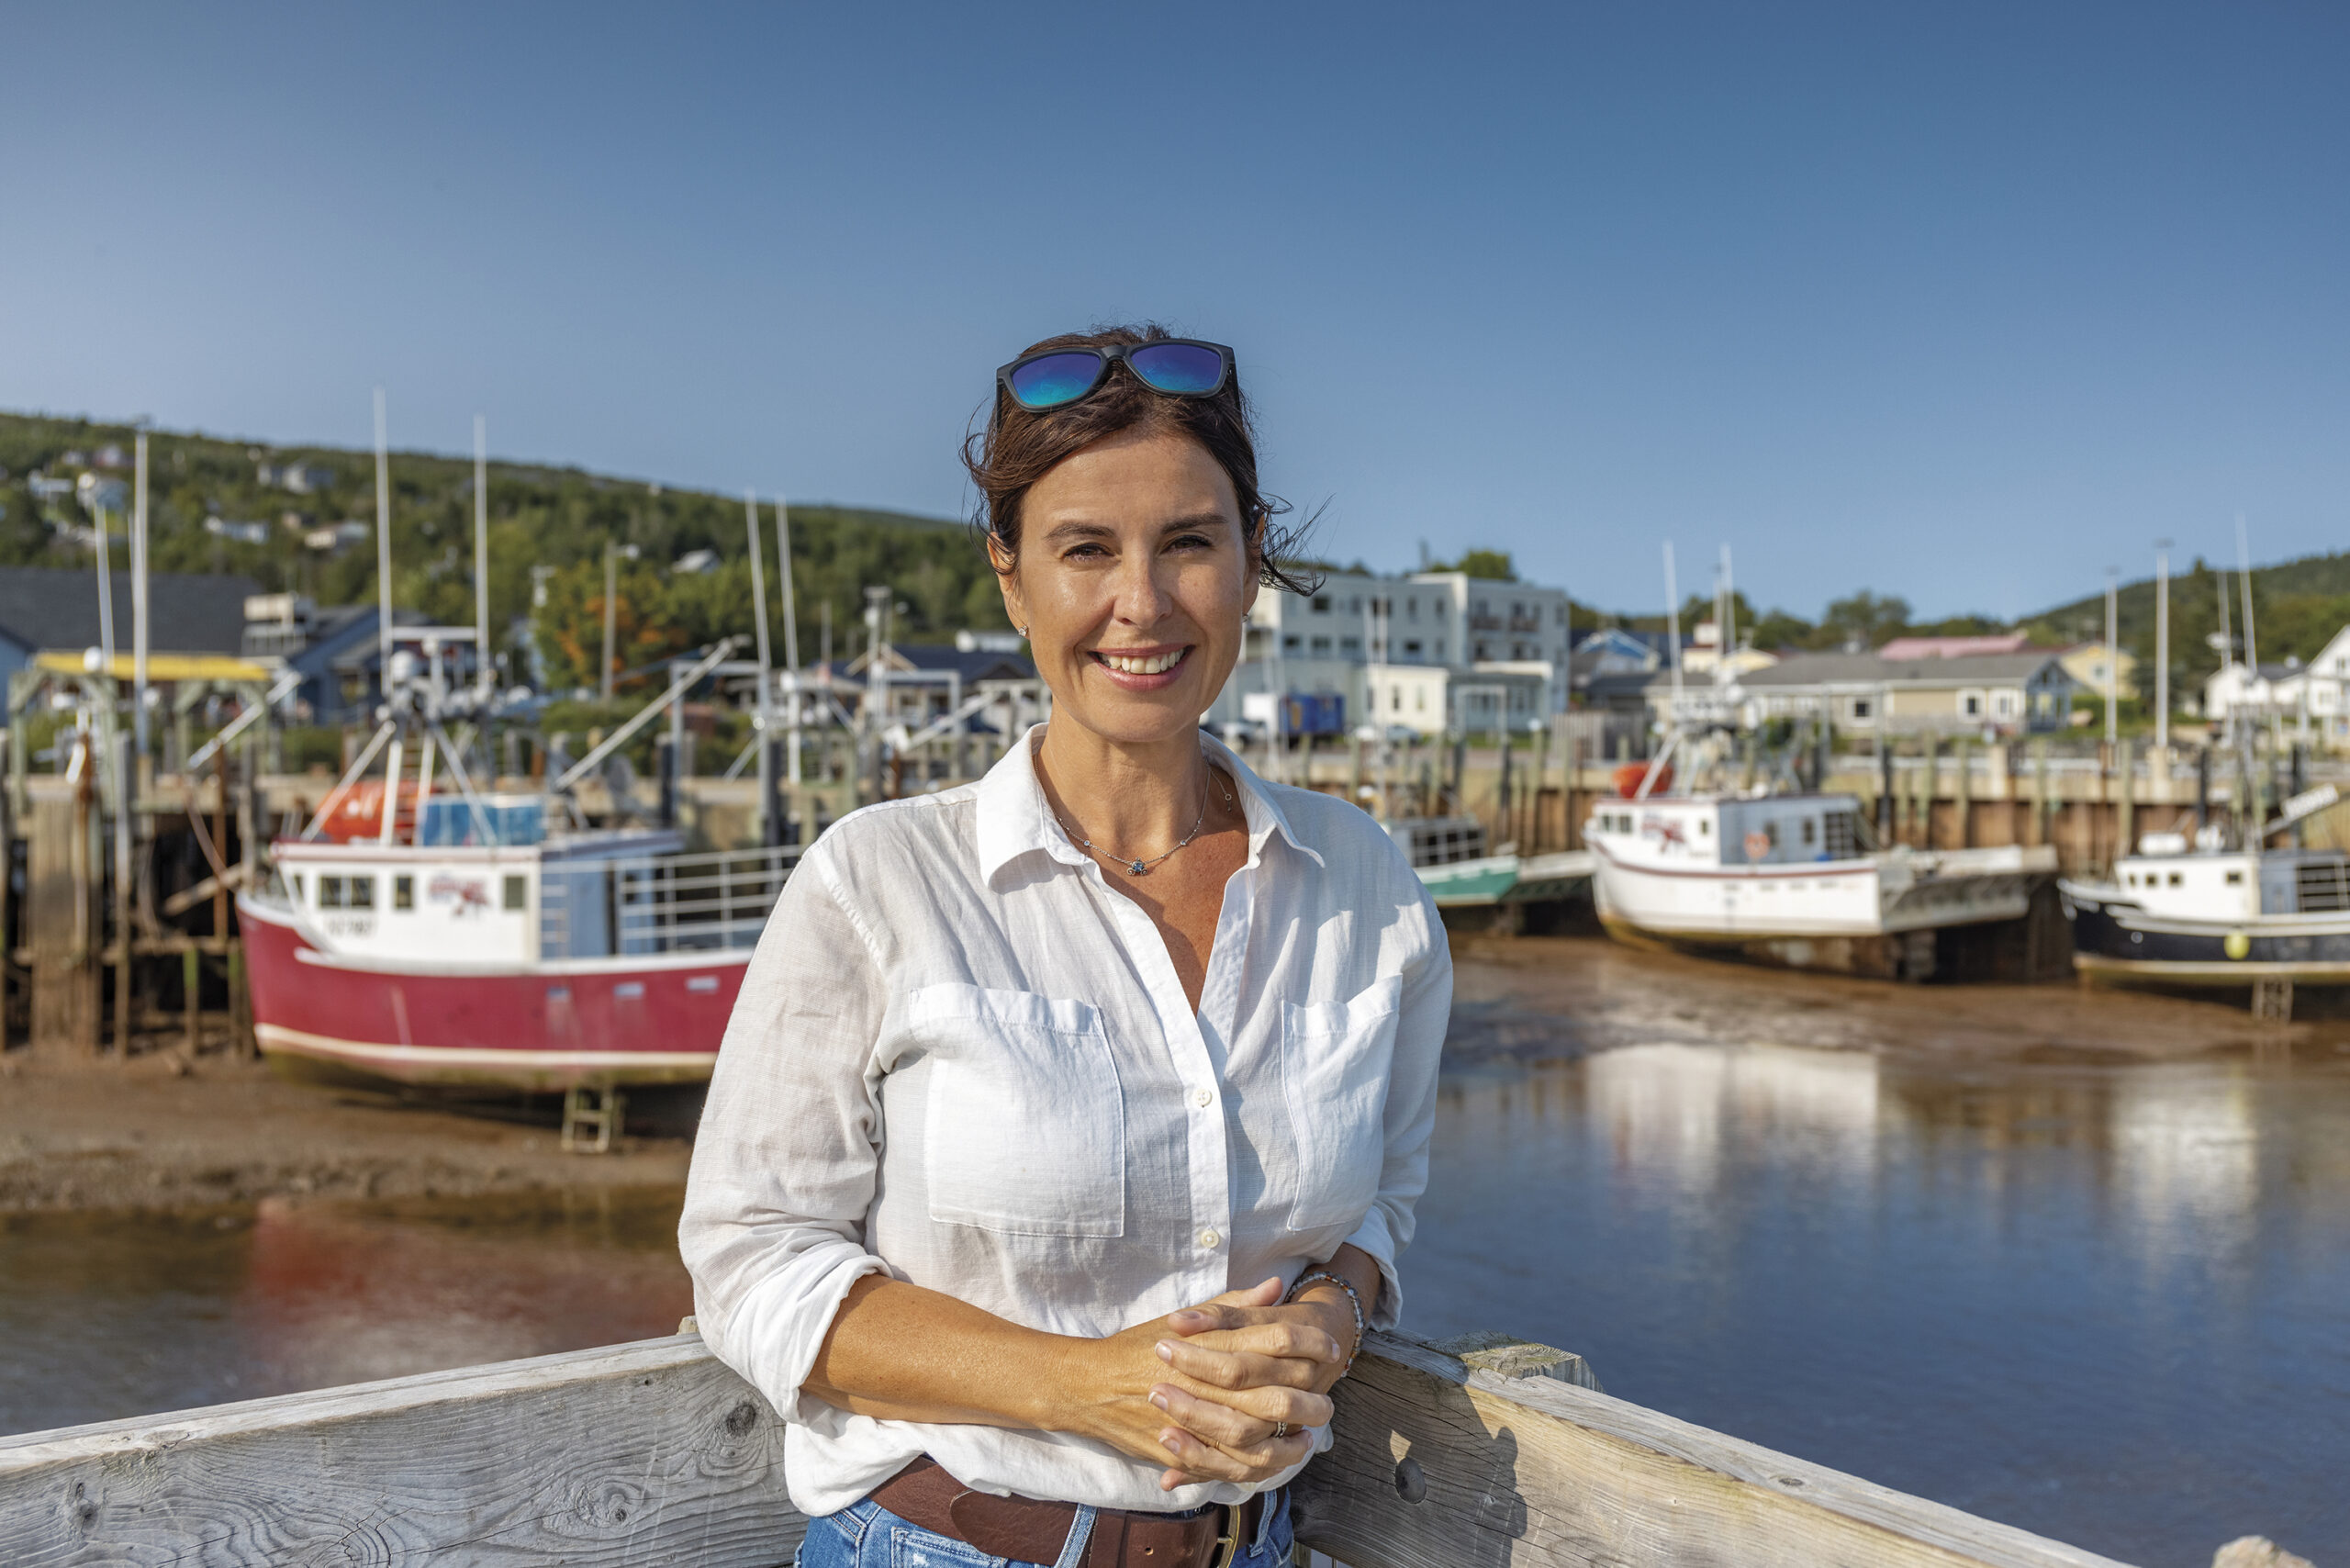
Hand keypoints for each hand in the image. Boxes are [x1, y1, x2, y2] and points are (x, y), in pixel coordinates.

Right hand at [1055, 1279, 1329, 1490]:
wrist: (1091, 1384)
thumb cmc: (1140, 1345)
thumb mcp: (1186, 1317)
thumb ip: (1233, 1305)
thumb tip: (1275, 1287)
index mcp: (1209, 1344)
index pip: (1274, 1342)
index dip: (1308, 1345)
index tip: (1329, 1349)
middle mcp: (1205, 1383)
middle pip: (1275, 1396)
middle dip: (1309, 1401)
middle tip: (1328, 1401)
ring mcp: (1193, 1420)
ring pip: (1258, 1438)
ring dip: (1291, 1439)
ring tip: (1311, 1435)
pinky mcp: (1182, 1450)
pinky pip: (1230, 1466)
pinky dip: (1259, 1466)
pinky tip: (1279, 1458)